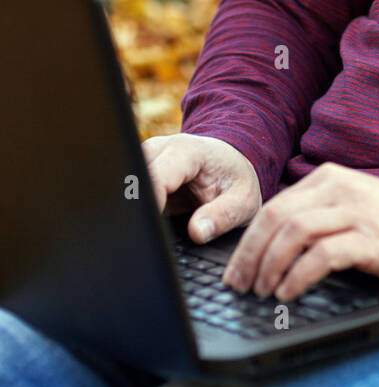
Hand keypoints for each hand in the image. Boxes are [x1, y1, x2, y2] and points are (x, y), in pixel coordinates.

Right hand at [142, 133, 262, 242]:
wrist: (228, 164)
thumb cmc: (233, 179)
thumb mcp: (243, 200)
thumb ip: (223, 215)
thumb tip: (198, 232)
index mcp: (186, 151)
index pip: (157, 175)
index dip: (151, 202)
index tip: (151, 229)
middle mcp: (160, 150)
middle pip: (133, 177)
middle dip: (137, 207)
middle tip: (146, 236)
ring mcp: (146, 160)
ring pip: (126, 184)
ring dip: (134, 209)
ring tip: (145, 232)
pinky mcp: (140, 174)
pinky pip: (130, 193)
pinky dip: (135, 210)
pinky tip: (143, 226)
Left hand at [222, 162, 378, 299]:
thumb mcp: (350, 206)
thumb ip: (316, 213)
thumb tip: (270, 246)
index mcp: (328, 178)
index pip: (273, 208)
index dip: (247, 242)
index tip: (236, 270)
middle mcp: (339, 189)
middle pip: (276, 219)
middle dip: (250, 256)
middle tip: (240, 285)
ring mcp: (356, 212)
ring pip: (293, 234)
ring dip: (270, 267)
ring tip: (263, 291)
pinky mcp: (372, 239)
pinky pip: (322, 255)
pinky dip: (298, 276)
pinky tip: (289, 292)